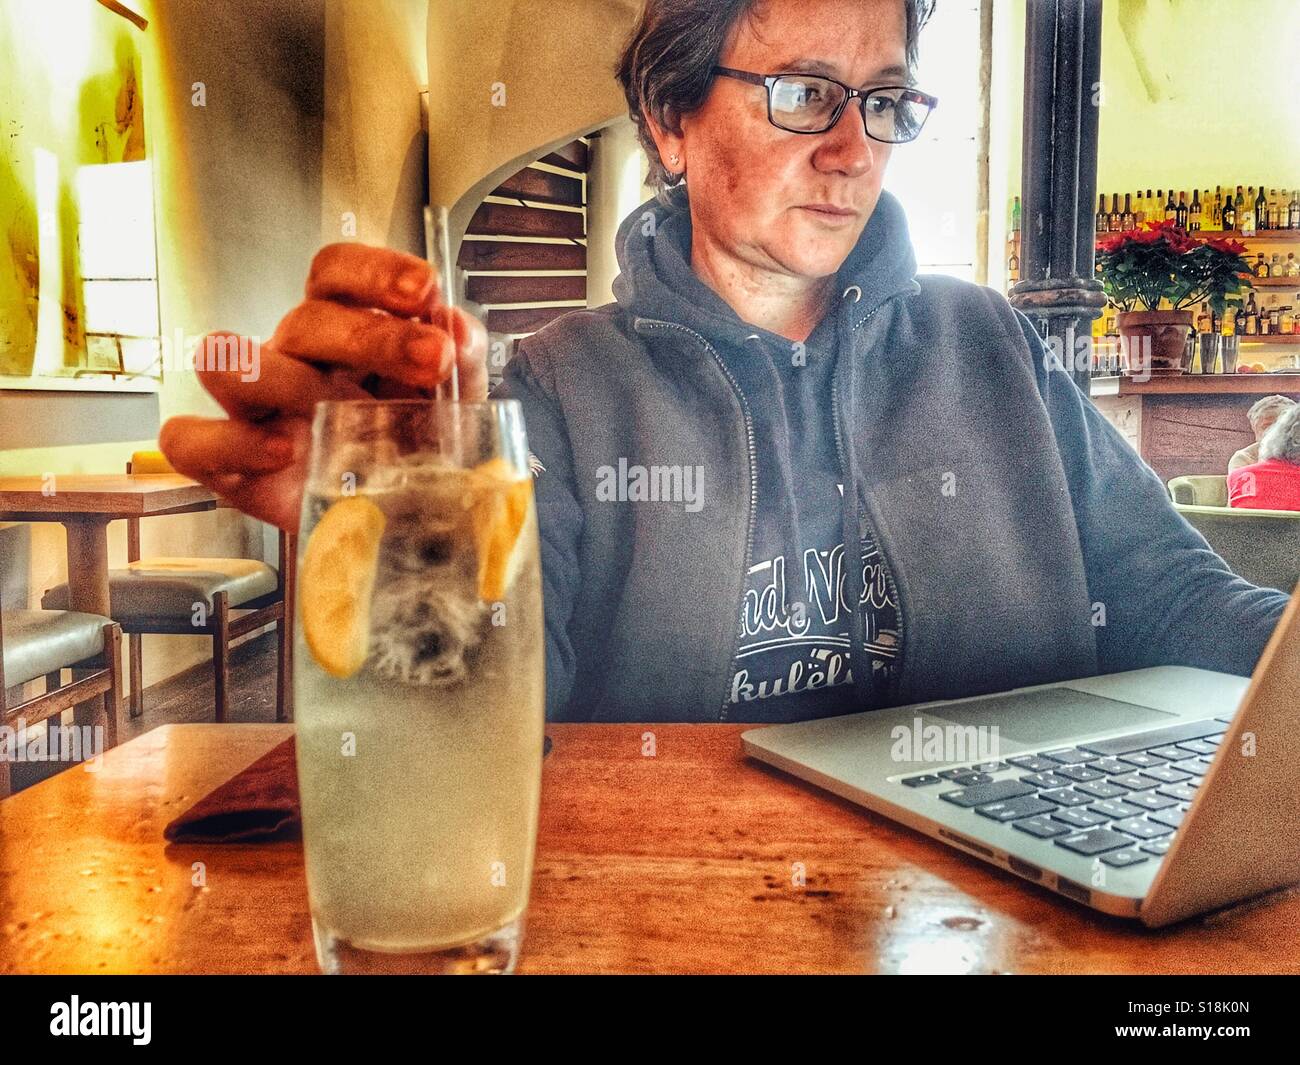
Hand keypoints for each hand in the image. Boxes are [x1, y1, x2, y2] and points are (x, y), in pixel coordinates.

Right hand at [159, 243, 488, 532]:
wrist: (412, 532)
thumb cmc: (421, 457)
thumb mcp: (454, 404)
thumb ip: (462, 359)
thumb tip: (457, 327)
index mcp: (345, 333)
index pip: (336, 273)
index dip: (374, 270)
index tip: (426, 289)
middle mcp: (295, 361)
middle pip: (304, 318)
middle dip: (374, 336)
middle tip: (433, 360)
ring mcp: (257, 411)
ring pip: (225, 359)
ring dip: (285, 376)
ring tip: (342, 410)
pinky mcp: (230, 468)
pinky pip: (189, 440)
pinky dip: (228, 441)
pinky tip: (284, 451)